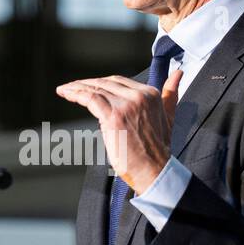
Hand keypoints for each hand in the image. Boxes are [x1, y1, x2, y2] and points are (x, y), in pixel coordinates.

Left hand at [56, 68, 182, 191]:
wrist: (154, 171)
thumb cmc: (157, 149)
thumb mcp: (168, 116)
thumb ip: (170, 94)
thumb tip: (178, 73)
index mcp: (151, 94)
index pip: (119, 82)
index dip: (101, 82)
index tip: (87, 85)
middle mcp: (139, 96)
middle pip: (106, 83)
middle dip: (87, 83)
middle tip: (72, 86)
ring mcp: (125, 105)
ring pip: (95, 89)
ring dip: (77, 87)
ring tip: (64, 89)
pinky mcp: (113, 116)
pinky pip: (89, 98)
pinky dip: (75, 93)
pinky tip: (65, 93)